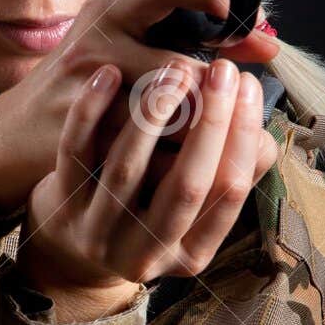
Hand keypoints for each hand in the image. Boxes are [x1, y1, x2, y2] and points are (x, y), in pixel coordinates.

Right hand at [0, 0, 278, 215]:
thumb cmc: (81, 81)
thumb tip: (262, 43)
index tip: (231, 11)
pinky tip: (181, 155)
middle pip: (179, 67)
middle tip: (229, 95)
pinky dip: (177, 156)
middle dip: (214, 89)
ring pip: (169, 116)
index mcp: (110, 9)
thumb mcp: (120, 37)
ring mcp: (88, 93)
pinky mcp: (86, 137)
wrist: (14, 132)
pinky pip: (152, 151)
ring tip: (205, 129)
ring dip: (199, 127)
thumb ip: (181, 31)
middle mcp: (96, 43)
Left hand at [12, 54, 278, 321]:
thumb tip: (263, 132)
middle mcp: (146, 254)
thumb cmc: (147, 211)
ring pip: (128, 169)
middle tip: (222, 70)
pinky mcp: (61, 207)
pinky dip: (91, 111)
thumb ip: (228, 171)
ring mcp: (99, 234)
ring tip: (173, 68)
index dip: (243, 136)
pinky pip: (75, 153)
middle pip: (186, 186)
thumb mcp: (191, 207)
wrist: (70, 248)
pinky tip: (109, 73)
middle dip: (210, 123)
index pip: (228, 192)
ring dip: (153, 113)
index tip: (250, 85)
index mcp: (191, 255)